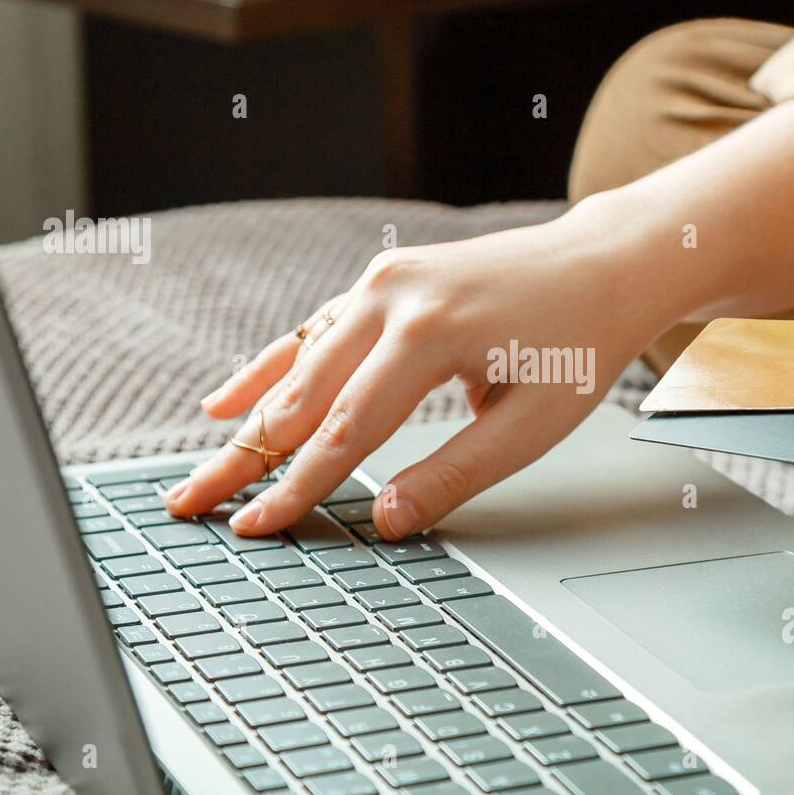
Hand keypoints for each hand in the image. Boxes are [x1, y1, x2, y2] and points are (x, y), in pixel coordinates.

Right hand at [163, 209, 673, 539]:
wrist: (604, 264)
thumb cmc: (580, 344)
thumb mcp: (533, 425)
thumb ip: (455, 474)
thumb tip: (384, 519)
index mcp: (430, 335)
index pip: (346, 433)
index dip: (296, 489)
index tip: (255, 530)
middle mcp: (393, 297)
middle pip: (302, 396)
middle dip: (243, 460)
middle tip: (189, 506)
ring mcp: (383, 281)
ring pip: (298, 362)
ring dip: (247, 419)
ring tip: (199, 466)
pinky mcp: (384, 280)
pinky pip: (315, 331)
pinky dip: (271, 368)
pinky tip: (226, 400)